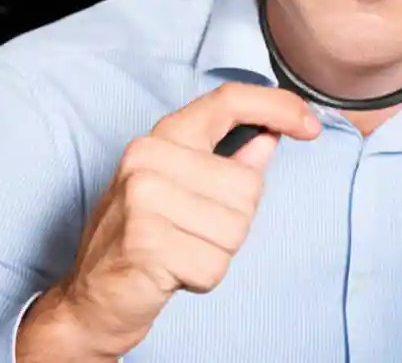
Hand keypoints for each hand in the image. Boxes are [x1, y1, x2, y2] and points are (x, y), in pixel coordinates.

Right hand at [15, 82, 320, 360]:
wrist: (90, 299)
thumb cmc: (141, 239)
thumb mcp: (181, 190)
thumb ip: (227, 162)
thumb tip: (270, 136)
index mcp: (161, 139)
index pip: (228, 101)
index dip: (277, 107)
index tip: (310, 125)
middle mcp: (148, 159)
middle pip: (247, 185)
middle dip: (234, 220)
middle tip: (191, 233)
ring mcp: (143, 199)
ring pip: (236, 228)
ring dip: (217, 252)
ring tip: (180, 250)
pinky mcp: (146, 242)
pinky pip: (214, 264)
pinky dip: (203, 278)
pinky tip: (172, 273)